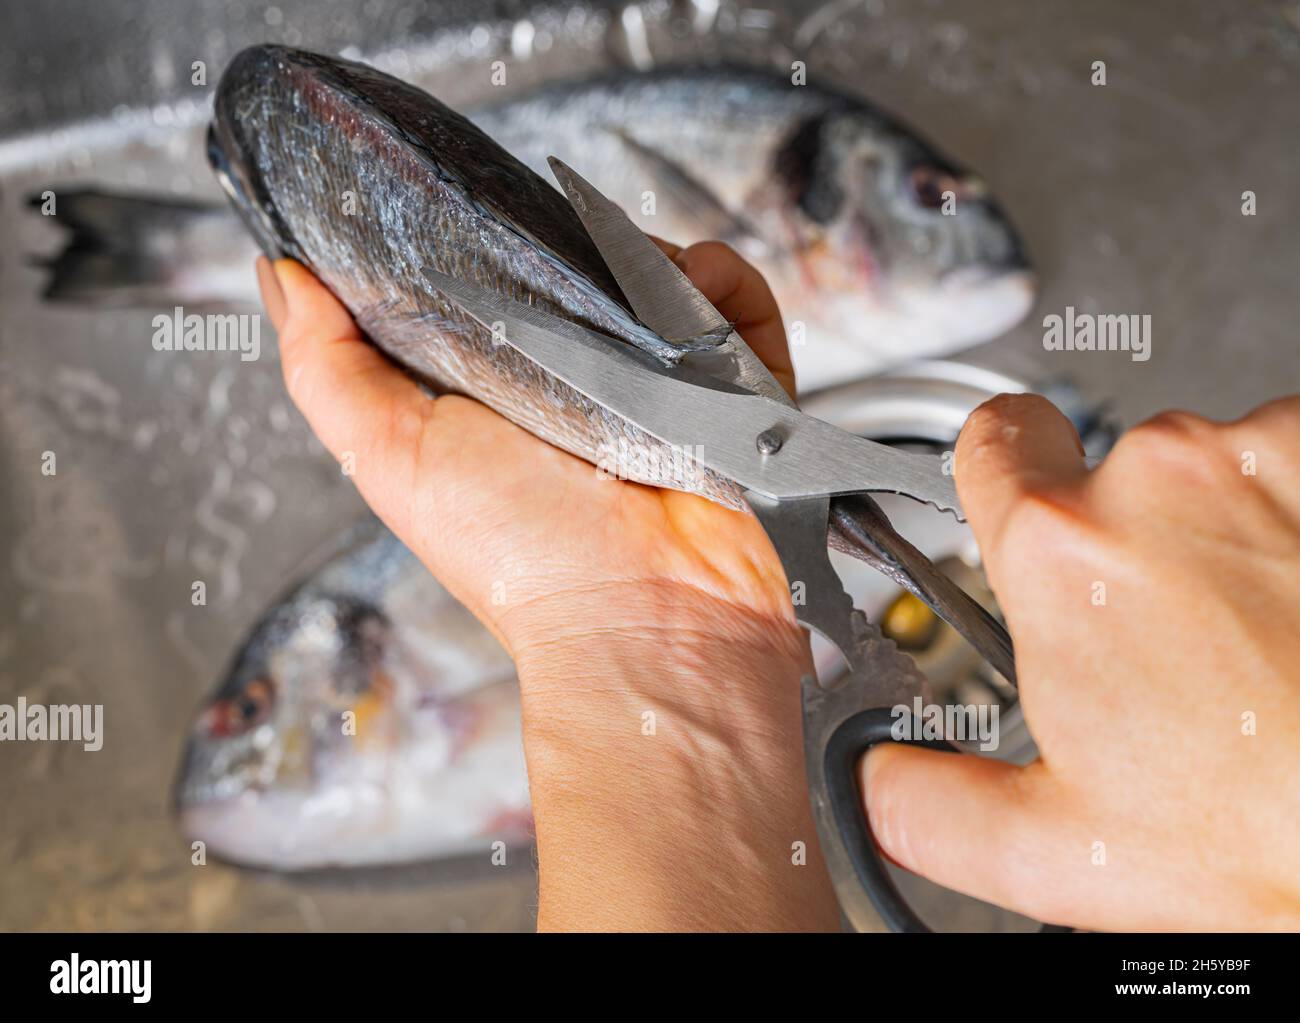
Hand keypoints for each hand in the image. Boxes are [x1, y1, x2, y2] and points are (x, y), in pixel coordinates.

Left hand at [257, 245, 840, 930]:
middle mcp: (582, 385)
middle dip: (568, 236)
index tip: (464, 196)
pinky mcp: (739, 390)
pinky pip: (739, 306)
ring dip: (647, 250)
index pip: (488, 287)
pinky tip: (694, 282)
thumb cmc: (518, 554)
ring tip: (631, 273)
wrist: (647, 622)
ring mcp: (664, 386)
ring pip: (658, 273)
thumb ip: (325, 369)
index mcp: (500, 395)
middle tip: (557, 247)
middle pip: (578, 267)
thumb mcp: (390, 455)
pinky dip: (725, 280)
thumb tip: (281, 274)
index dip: (476, 238)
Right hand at [864, 393, 1299, 930]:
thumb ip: (926, 805)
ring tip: (1256, 631)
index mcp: (1061, 550)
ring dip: (1217, 529)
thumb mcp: (1058, 852)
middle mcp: (1158, 476)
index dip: (1001, 470)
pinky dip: (1292, 514)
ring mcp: (1262, 458)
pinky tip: (1299, 599)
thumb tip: (877, 782)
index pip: (990, 435)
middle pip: (1107, 471)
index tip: (1025, 500)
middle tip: (1166, 640)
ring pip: (1207, 469)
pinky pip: (1288, 460)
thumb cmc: (1272, 833)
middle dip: (1125, 539)